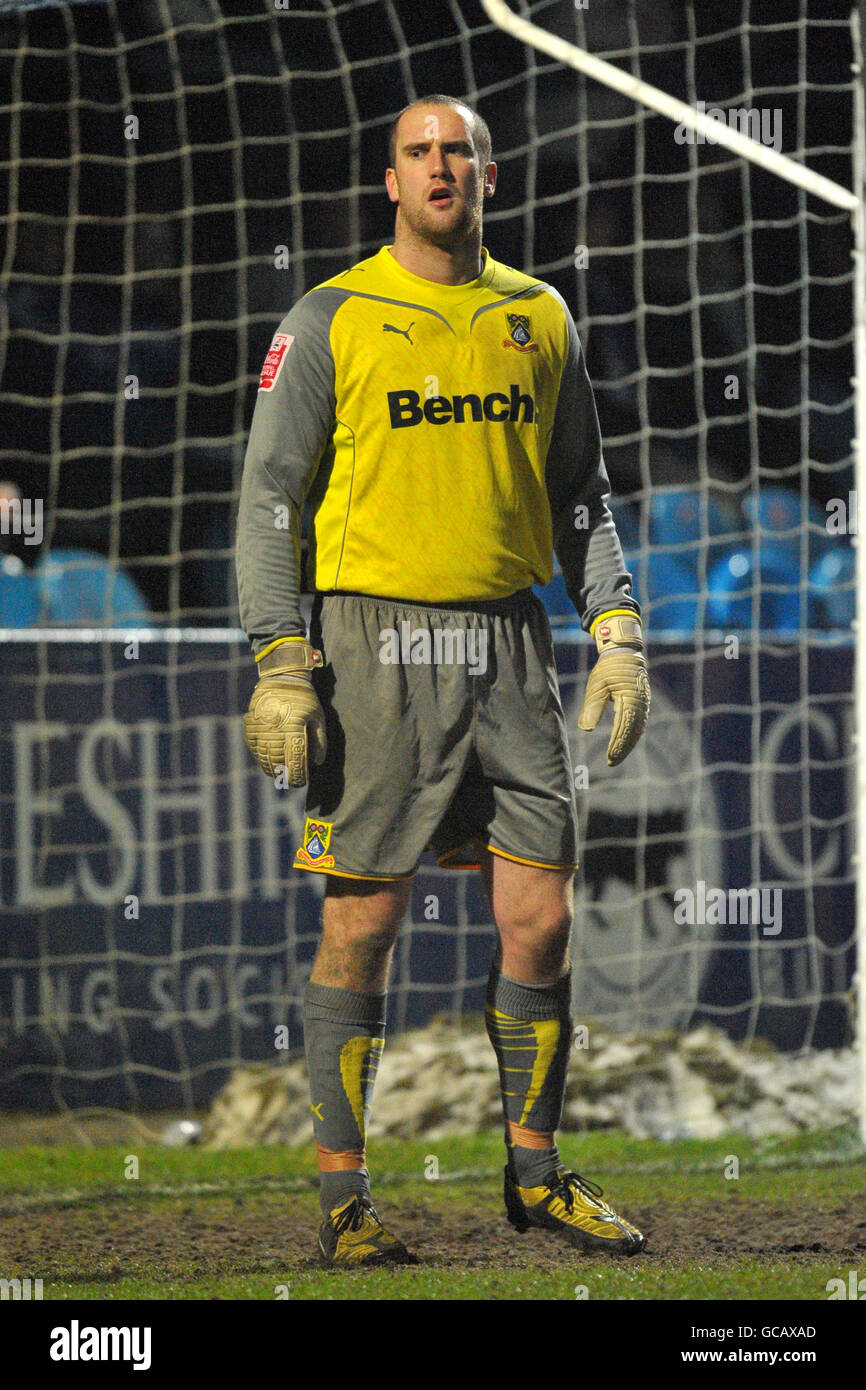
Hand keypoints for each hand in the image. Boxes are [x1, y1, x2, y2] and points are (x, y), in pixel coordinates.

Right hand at [243, 639, 326, 785]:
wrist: (280, 677)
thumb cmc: (304, 698)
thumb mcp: (318, 717)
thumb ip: (319, 741)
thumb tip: (317, 763)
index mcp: (293, 729)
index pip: (295, 761)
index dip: (299, 776)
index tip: (302, 782)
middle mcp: (275, 731)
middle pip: (278, 763)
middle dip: (285, 775)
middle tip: (291, 781)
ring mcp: (260, 729)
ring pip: (263, 758)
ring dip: (272, 769)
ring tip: (279, 775)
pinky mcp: (251, 726)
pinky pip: (254, 748)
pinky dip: (261, 757)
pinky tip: (267, 761)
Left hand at [578, 612, 649, 765]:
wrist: (624, 651)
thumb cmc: (608, 667)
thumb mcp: (596, 685)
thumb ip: (592, 707)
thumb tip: (586, 730)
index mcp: (630, 699)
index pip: (624, 728)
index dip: (617, 745)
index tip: (609, 759)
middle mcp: (640, 704)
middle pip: (633, 732)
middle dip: (623, 749)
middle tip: (612, 762)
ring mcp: (643, 704)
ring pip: (637, 729)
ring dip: (628, 744)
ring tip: (616, 756)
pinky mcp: (642, 702)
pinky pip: (638, 722)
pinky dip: (632, 735)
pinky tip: (624, 742)